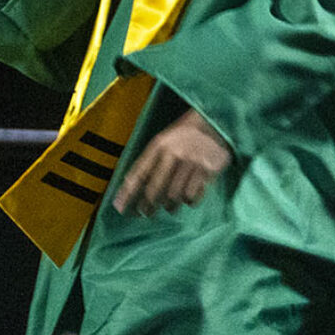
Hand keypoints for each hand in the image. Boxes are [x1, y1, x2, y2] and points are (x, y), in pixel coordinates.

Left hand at [113, 107, 230, 214]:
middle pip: (155, 190)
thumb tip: (132, 187)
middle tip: (145, 213)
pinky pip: (193, 196)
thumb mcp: (163, 141)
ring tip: (168, 207)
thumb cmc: (184, 135)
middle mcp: (173, 154)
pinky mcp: (208, 171)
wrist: (214, 122)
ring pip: (174, 197)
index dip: (127, 193)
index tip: (120, 208)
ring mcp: (192, 163)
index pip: (138, 174)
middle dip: (147, 206)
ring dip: (169, 206)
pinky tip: (187, 198)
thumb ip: (150, 160)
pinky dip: (188, 202)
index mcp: (158, 146)